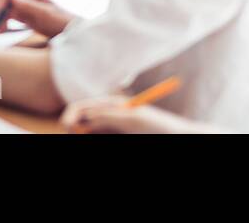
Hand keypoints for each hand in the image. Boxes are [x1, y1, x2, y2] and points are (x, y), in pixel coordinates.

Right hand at [0, 0, 73, 37]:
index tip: (0, 12)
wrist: (72, 33)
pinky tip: (2, 30)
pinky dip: (3, 22)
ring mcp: (24, 5)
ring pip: (4, 6)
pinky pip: (8, 16)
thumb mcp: (46, 15)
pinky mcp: (23, 15)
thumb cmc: (61, 22)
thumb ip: (29, 6)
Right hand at [60, 97, 191, 133]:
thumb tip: (83, 118)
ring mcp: (113, 133)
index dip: (69, 117)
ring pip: (89, 136)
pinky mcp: (117, 140)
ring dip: (86, 137)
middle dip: (74, 132)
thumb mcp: (132, 119)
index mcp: (110, 106)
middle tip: (78, 138)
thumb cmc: (160, 126)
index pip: (79, 108)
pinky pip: (100, 140)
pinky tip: (107, 141)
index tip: (68, 128)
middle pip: (80, 125)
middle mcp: (108, 119)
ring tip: (98, 138)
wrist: (179, 138)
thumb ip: (107, 116)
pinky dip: (95, 141)